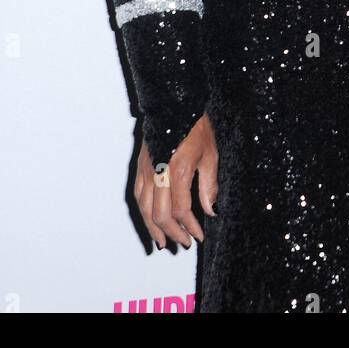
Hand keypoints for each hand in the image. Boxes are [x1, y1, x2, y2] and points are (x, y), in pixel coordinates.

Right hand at [134, 112, 217, 250]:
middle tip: (184, 243)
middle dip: (173, 233)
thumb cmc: (195, 127)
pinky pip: (138, 195)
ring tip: (163, 242)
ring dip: (153, 228)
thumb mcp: (210, 155)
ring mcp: (146, 169)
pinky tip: (149, 220)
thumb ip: (209, 186)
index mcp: (177, 170)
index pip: (181, 210)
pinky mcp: (140, 165)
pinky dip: (142, 212)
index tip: (199, 235)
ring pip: (144, 208)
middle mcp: (158, 172)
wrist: (174, 104)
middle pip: (160, 215)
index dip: (190, 227)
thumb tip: (210, 211)